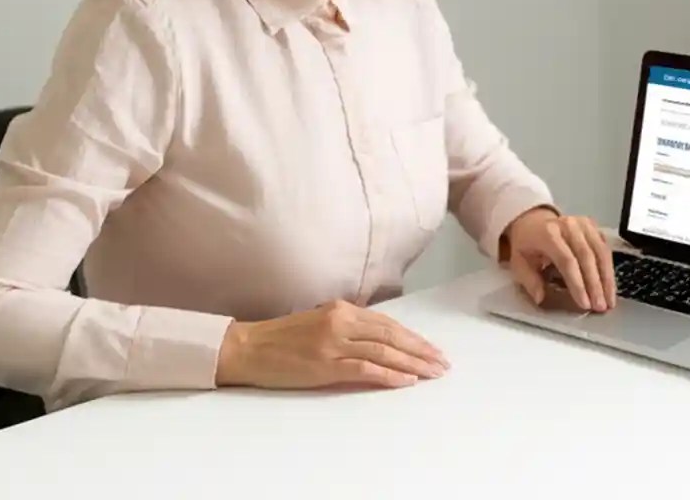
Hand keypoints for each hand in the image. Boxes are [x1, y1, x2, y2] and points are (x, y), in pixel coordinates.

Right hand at [215, 300, 449, 389]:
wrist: (247, 347)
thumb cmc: (281, 338)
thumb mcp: (319, 321)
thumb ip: (347, 327)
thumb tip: (379, 340)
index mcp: (341, 308)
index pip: (387, 324)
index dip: (413, 337)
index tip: (431, 349)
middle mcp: (341, 321)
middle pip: (392, 336)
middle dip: (421, 350)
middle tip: (442, 363)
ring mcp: (334, 343)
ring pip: (384, 352)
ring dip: (413, 364)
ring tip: (432, 373)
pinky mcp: (325, 364)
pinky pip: (366, 369)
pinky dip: (389, 375)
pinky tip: (406, 380)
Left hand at [503, 208, 615, 311]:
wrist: (533, 222)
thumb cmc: (528, 243)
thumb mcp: (519, 261)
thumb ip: (529, 281)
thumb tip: (541, 297)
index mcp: (548, 233)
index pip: (567, 260)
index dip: (578, 284)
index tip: (584, 303)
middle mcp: (568, 225)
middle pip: (587, 257)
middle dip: (595, 285)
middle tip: (599, 306)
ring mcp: (583, 224)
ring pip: (601, 253)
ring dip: (607, 279)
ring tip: (609, 300)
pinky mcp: (593, 227)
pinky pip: (605, 249)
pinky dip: (609, 269)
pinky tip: (610, 285)